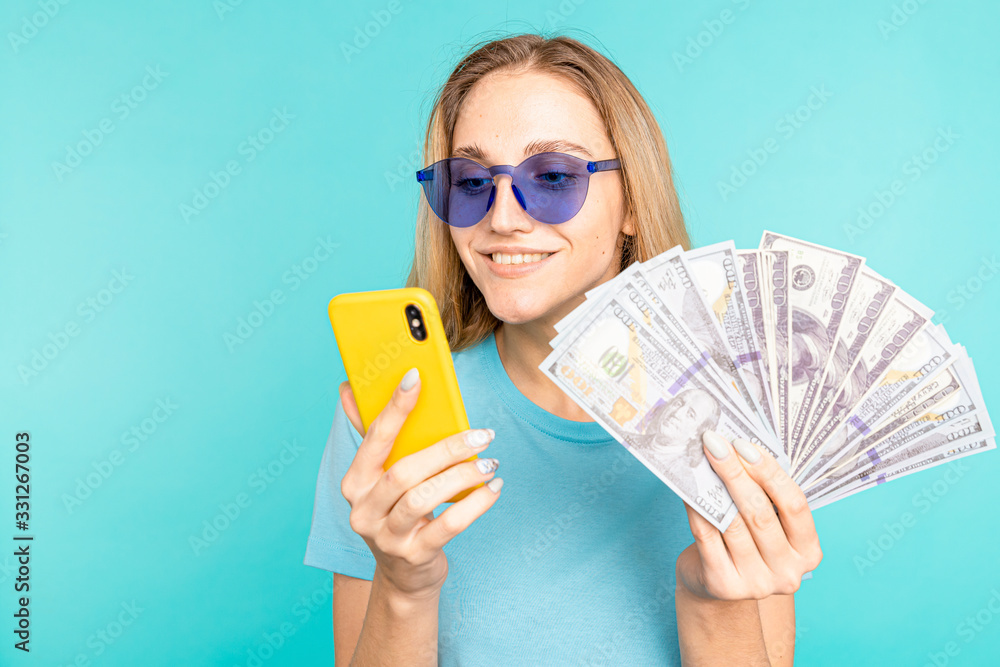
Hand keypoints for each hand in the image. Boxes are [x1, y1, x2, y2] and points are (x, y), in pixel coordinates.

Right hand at [338, 369, 503, 599]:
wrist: (404, 575)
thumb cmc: (398, 511)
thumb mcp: (383, 478)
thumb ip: (375, 435)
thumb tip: (348, 387)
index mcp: (355, 481)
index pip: (374, 438)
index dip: (394, 407)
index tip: (416, 376)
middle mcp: (364, 510)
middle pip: (404, 472)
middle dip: (446, 449)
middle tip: (483, 434)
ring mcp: (386, 537)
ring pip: (424, 499)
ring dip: (463, 476)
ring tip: (491, 462)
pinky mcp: (414, 556)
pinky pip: (448, 526)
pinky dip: (476, 504)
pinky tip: (493, 488)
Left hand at [676, 431, 822, 600]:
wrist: (719, 586)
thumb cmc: (749, 544)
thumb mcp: (770, 525)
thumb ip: (765, 495)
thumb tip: (737, 449)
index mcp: (807, 552)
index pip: (795, 505)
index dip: (769, 472)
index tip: (744, 444)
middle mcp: (786, 571)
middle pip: (760, 513)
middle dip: (736, 473)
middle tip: (715, 443)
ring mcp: (756, 582)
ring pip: (732, 524)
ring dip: (714, 486)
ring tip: (700, 459)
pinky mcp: (723, 584)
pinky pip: (706, 536)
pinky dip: (696, 508)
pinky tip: (688, 487)